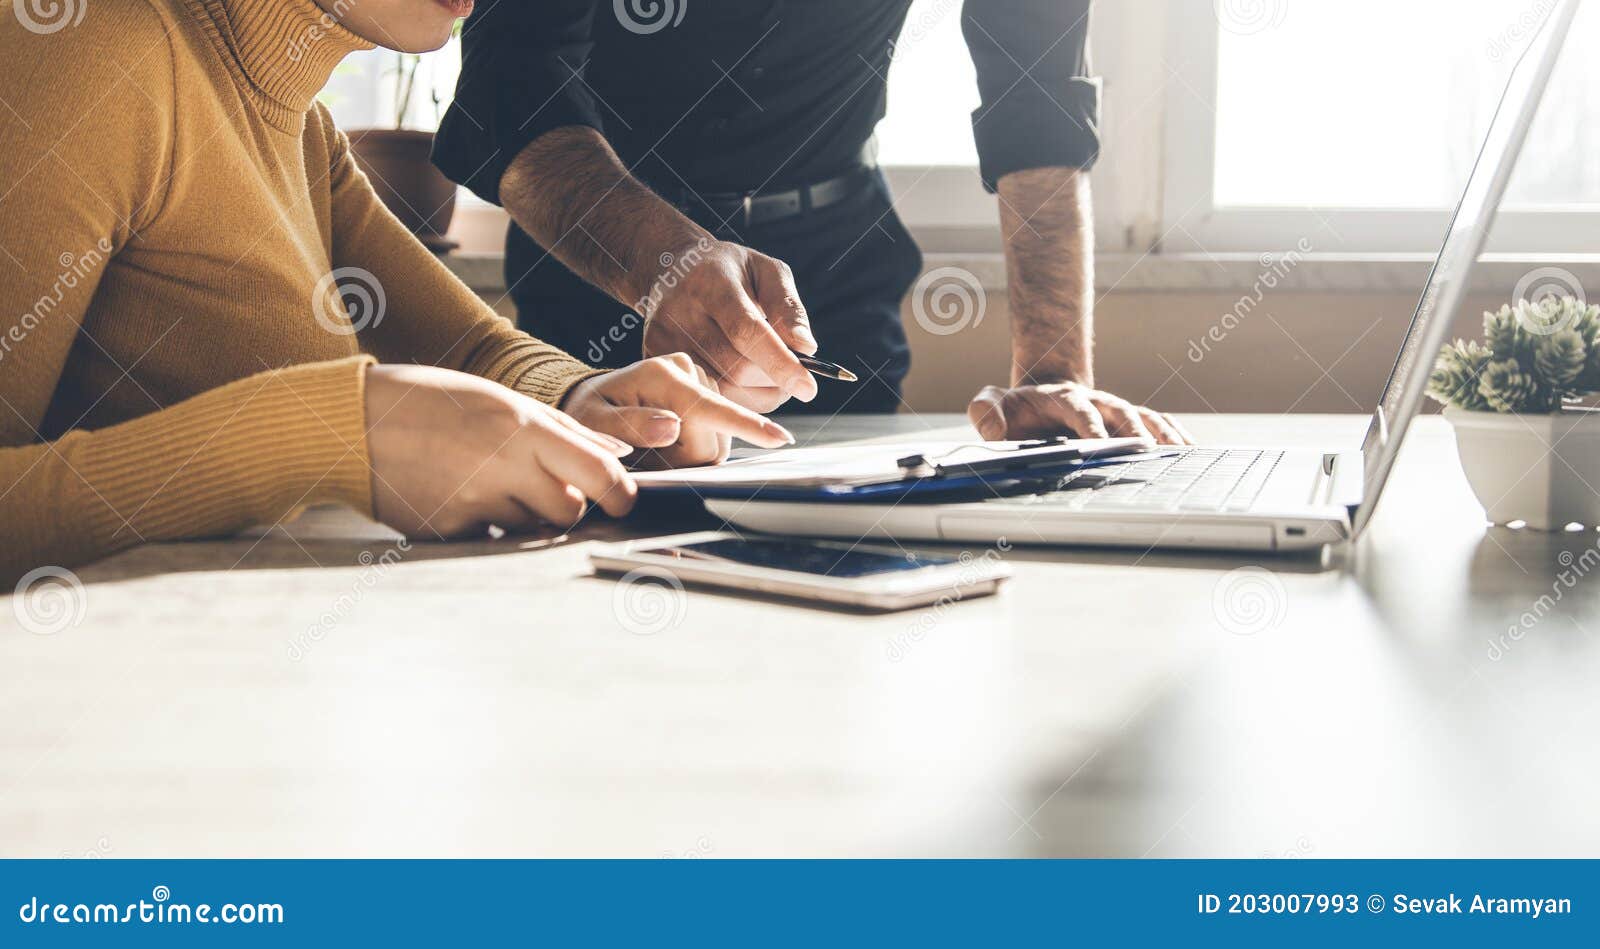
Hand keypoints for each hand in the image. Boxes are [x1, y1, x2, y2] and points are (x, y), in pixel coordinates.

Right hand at [364, 364, 636, 537]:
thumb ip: (562, 430)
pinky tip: (458, 491)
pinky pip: (490, 537)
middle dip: (565, 504)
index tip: (622, 499)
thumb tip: (616, 454)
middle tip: (540, 484)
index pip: (600, 473)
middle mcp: (505, 468)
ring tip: (485, 478)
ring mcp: (477, 504)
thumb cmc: (430, 401)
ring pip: (529, 526)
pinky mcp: (451, 531)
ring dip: (522, 512)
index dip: (620, 493)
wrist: (354, 423)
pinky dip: (485, 523)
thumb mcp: (501, 400)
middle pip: (569, 510)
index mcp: (524, 428)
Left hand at [562, 353, 794, 467]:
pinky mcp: (707, 392)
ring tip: (655, 446)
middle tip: (648, 455)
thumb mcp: (592, 423)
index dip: (744, 426)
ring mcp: (701, 380)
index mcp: (662, 375)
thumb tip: (671, 426)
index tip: (778, 439)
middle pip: (713, 436)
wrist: (591, 400)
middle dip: (686, 457)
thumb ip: (629, 425)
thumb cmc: (587, 415)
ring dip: (691, 454)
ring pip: (718, 439)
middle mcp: (688, 370)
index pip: (709, 407)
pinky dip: (697, 445)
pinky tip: (672, 439)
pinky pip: (717, 433)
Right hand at [640, 239, 819, 411]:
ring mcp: (662, 340)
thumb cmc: (729, 271)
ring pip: (722, 390)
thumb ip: (788, 306)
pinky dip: (736, 402)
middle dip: (773, 379)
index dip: (779, 363)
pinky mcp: (653, 361)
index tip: (808, 388)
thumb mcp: (765, 271)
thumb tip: (806, 349)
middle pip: (736, 367)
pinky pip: (704, 397)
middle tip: (793, 376)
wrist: (671, 268)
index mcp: (711, 283)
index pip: (746, 331)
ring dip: (758, 394)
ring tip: (771, 376)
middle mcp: (680, 312)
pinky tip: (747, 384)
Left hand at [967, 382, 1193, 445]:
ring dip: (1164, 436)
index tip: (1097, 443)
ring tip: (1183, 455)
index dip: (1088, 424)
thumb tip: (995, 431)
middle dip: (1134, 431)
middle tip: (1148, 453)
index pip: (1079, 409)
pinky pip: (1159, 425)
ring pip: (1146, 418)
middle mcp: (1097, 403)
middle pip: (1121, 412)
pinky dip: (1175, 436)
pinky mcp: (1130, 423)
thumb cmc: (1016, 408)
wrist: (1041, 397)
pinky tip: (1191, 453)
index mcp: (1064, 399)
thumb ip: (986, 411)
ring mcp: (1116, 412)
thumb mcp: (993, 404)